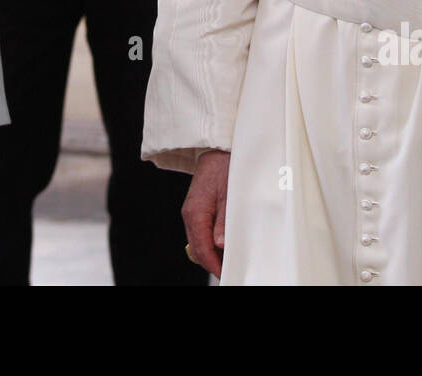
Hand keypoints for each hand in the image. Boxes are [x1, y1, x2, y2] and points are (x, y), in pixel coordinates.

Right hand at [183, 150, 229, 276]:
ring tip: (231, 259)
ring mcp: (192, 212)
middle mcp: (190, 214)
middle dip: (213, 262)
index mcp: (195, 212)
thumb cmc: (225, 167)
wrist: (219, 149)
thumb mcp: (230, 194)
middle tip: (230, 269)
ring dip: (213, 252)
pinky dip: (212, 241)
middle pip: (198, 249)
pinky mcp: (198, 209)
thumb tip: (220, 245)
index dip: (214, 265)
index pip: (201, 249)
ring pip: (200, 241)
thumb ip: (224, 221)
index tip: (226, 273)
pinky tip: (225, 244)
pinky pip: (202, 232)